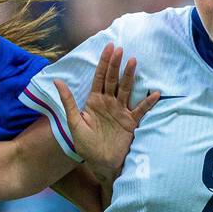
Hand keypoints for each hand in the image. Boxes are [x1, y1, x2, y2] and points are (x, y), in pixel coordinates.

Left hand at [55, 43, 159, 190]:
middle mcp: (109, 103)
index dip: (103, 63)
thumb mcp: (74, 123)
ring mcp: (121, 111)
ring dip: (129, 76)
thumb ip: (68, 102)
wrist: (100, 163)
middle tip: (120, 49)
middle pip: (113, 80)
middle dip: (115, 65)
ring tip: (133, 61)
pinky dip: (147, 102)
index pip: (99, 78)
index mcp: (94, 101)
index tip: (108, 48)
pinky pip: (140, 110)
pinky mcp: (130, 122)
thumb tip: (57, 81)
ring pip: (126, 89)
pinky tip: (155, 93)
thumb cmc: (86, 145)